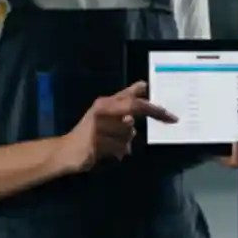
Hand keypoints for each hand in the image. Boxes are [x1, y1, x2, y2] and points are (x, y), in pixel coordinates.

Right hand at [55, 81, 176, 173]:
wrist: (66, 151)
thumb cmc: (90, 131)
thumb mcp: (108, 112)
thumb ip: (125, 99)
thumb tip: (143, 84)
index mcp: (106, 102)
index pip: (134, 100)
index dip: (153, 106)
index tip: (171, 115)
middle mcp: (102, 110)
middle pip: (134, 110)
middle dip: (153, 114)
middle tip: (171, 118)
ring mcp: (98, 127)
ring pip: (128, 134)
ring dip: (125, 142)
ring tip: (112, 143)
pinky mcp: (95, 143)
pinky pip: (119, 148)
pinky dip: (118, 152)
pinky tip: (107, 152)